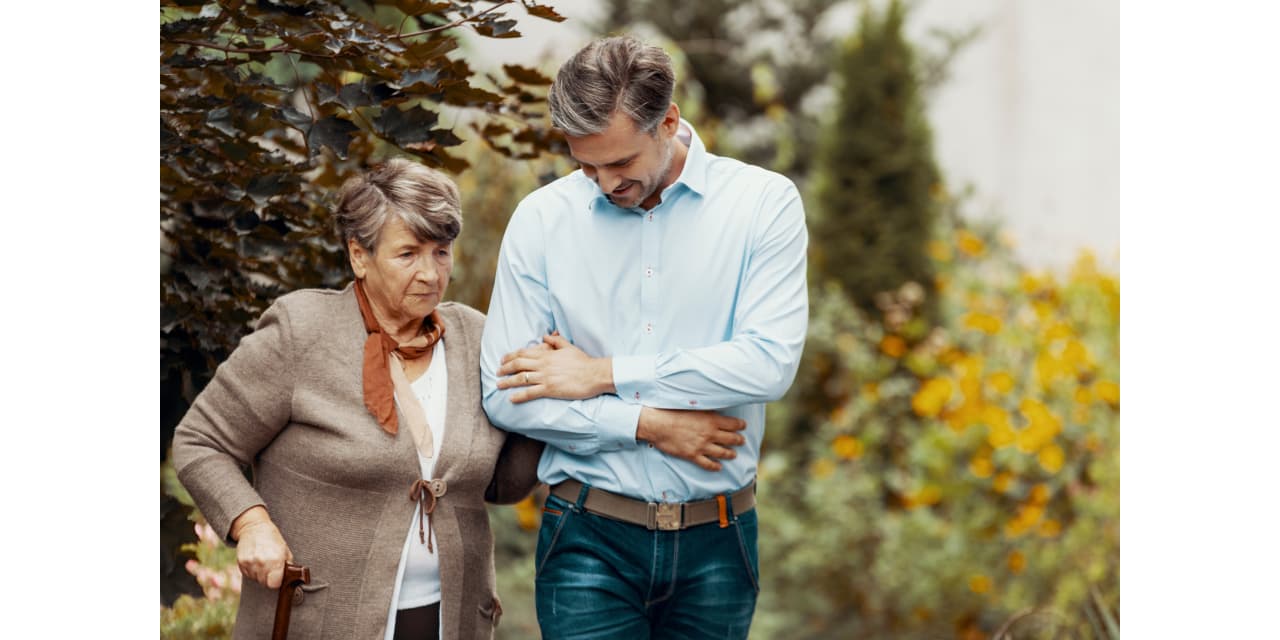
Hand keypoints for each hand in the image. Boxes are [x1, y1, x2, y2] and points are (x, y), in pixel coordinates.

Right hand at [230, 506, 292, 588]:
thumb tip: (289, 578)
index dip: (277, 582)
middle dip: (269, 578)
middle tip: (271, 568)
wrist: (253, 527)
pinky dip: (252, 571)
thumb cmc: (272, 537)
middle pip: (265, 583)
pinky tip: (256, 561)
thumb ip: (287, 565)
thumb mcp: (285, 549)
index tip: (278, 577)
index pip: (274, 584)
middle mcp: (261, 562)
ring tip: (263, 562)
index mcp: (275, 559)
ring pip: (256, 579)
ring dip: (260, 574)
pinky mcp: (241, 563)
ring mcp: (250, 563)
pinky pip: (248, 574)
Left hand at [497, 334, 613, 402]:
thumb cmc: (583, 361)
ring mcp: (546, 377)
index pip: (523, 353)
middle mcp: (543, 365)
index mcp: (547, 354)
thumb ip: (556, 341)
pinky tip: (511, 399)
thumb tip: (545, 335)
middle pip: (518, 364)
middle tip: (497, 372)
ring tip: (498, 385)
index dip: (510, 356)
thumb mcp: (569, 347)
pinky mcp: (550, 390)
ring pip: (521, 379)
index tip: (502, 360)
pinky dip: (519, 396)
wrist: (594, 374)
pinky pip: (530, 393)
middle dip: (505, 368)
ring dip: (507, 382)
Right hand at [636, 407, 746, 471]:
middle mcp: (710, 434)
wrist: (659, 424)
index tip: (743, 426)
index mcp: (712, 420)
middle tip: (742, 441)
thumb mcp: (694, 407)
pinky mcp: (693, 455)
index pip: (733, 424)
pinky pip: (708, 463)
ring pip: (722, 452)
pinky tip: (719, 467)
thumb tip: (716, 411)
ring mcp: (702, 446)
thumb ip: (707, 411)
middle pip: (731, 439)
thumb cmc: (673, 412)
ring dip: (730, 454)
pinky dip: (715, 466)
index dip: (740, 425)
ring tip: (733, 454)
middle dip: (739, 440)